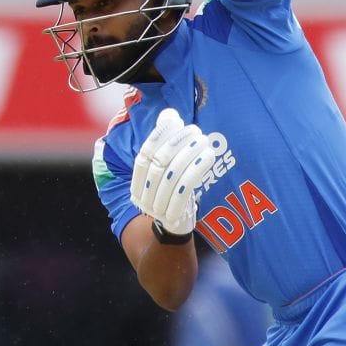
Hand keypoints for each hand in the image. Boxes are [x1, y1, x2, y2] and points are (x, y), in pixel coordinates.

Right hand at [130, 108, 231, 236]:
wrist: (175, 229)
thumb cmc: (173, 193)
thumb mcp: (166, 171)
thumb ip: (165, 143)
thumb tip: (169, 115)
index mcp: (136, 183)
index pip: (144, 155)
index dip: (159, 136)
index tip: (176, 122)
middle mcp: (142, 196)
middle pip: (159, 164)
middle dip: (178, 143)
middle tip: (196, 131)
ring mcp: (157, 208)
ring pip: (173, 175)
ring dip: (190, 154)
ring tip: (204, 141)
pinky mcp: (174, 215)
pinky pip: (185, 189)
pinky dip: (197, 170)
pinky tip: (208, 156)